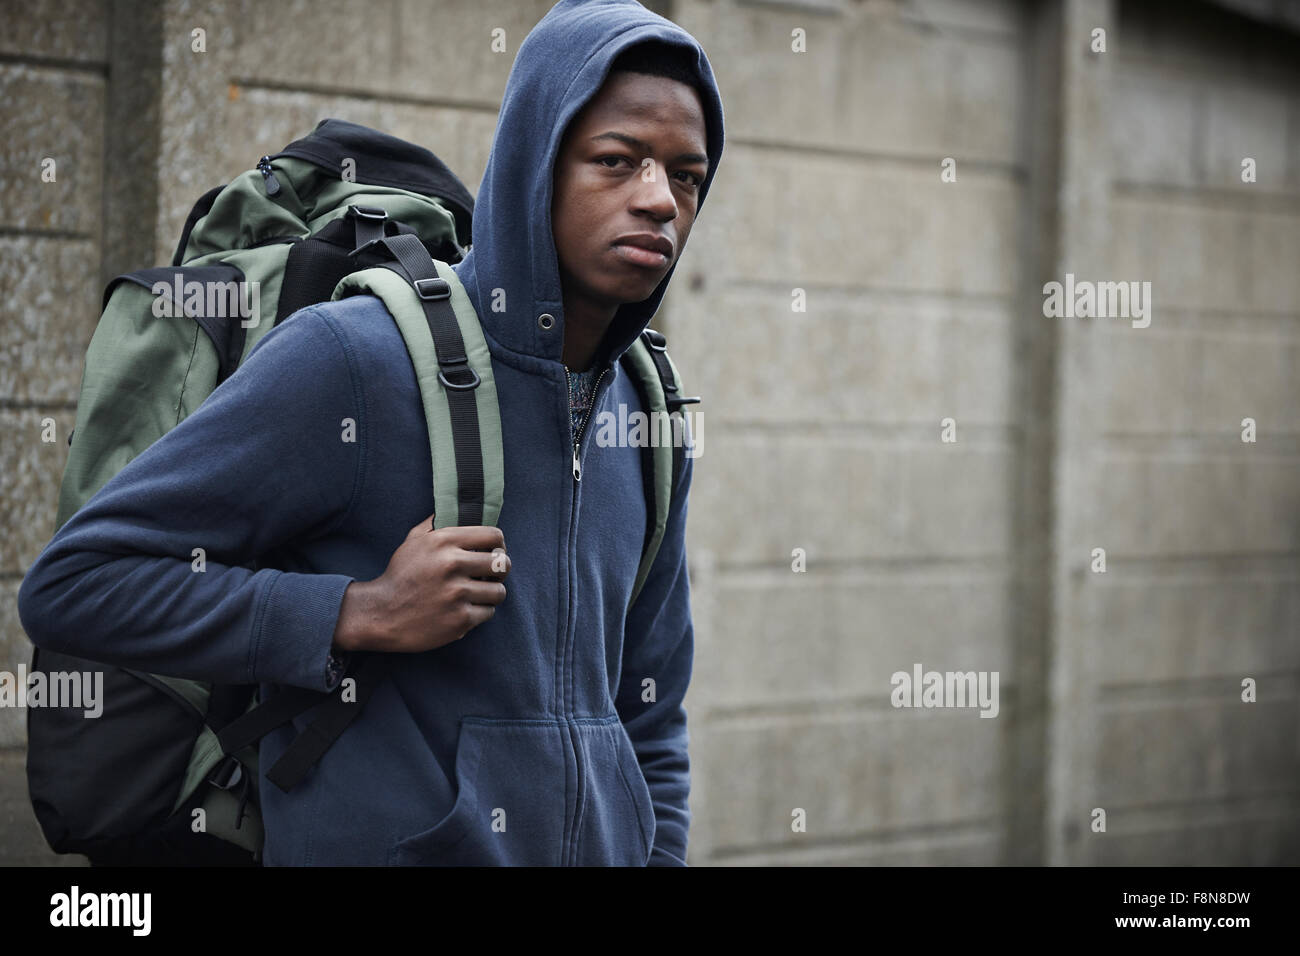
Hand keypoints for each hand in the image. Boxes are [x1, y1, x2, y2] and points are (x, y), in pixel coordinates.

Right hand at [333, 513, 509, 653]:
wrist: (381, 614)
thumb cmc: (400, 576)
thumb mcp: (413, 542)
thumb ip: (435, 524)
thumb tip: (455, 508)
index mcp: (443, 541)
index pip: (494, 536)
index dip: (499, 545)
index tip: (494, 553)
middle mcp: (452, 565)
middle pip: (503, 564)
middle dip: (499, 571)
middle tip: (490, 576)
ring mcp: (457, 594)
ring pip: (499, 592)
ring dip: (490, 594)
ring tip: (478, 595)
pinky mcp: (459, 620)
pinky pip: (488, 612)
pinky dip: (479, 613)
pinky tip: (464, 610)